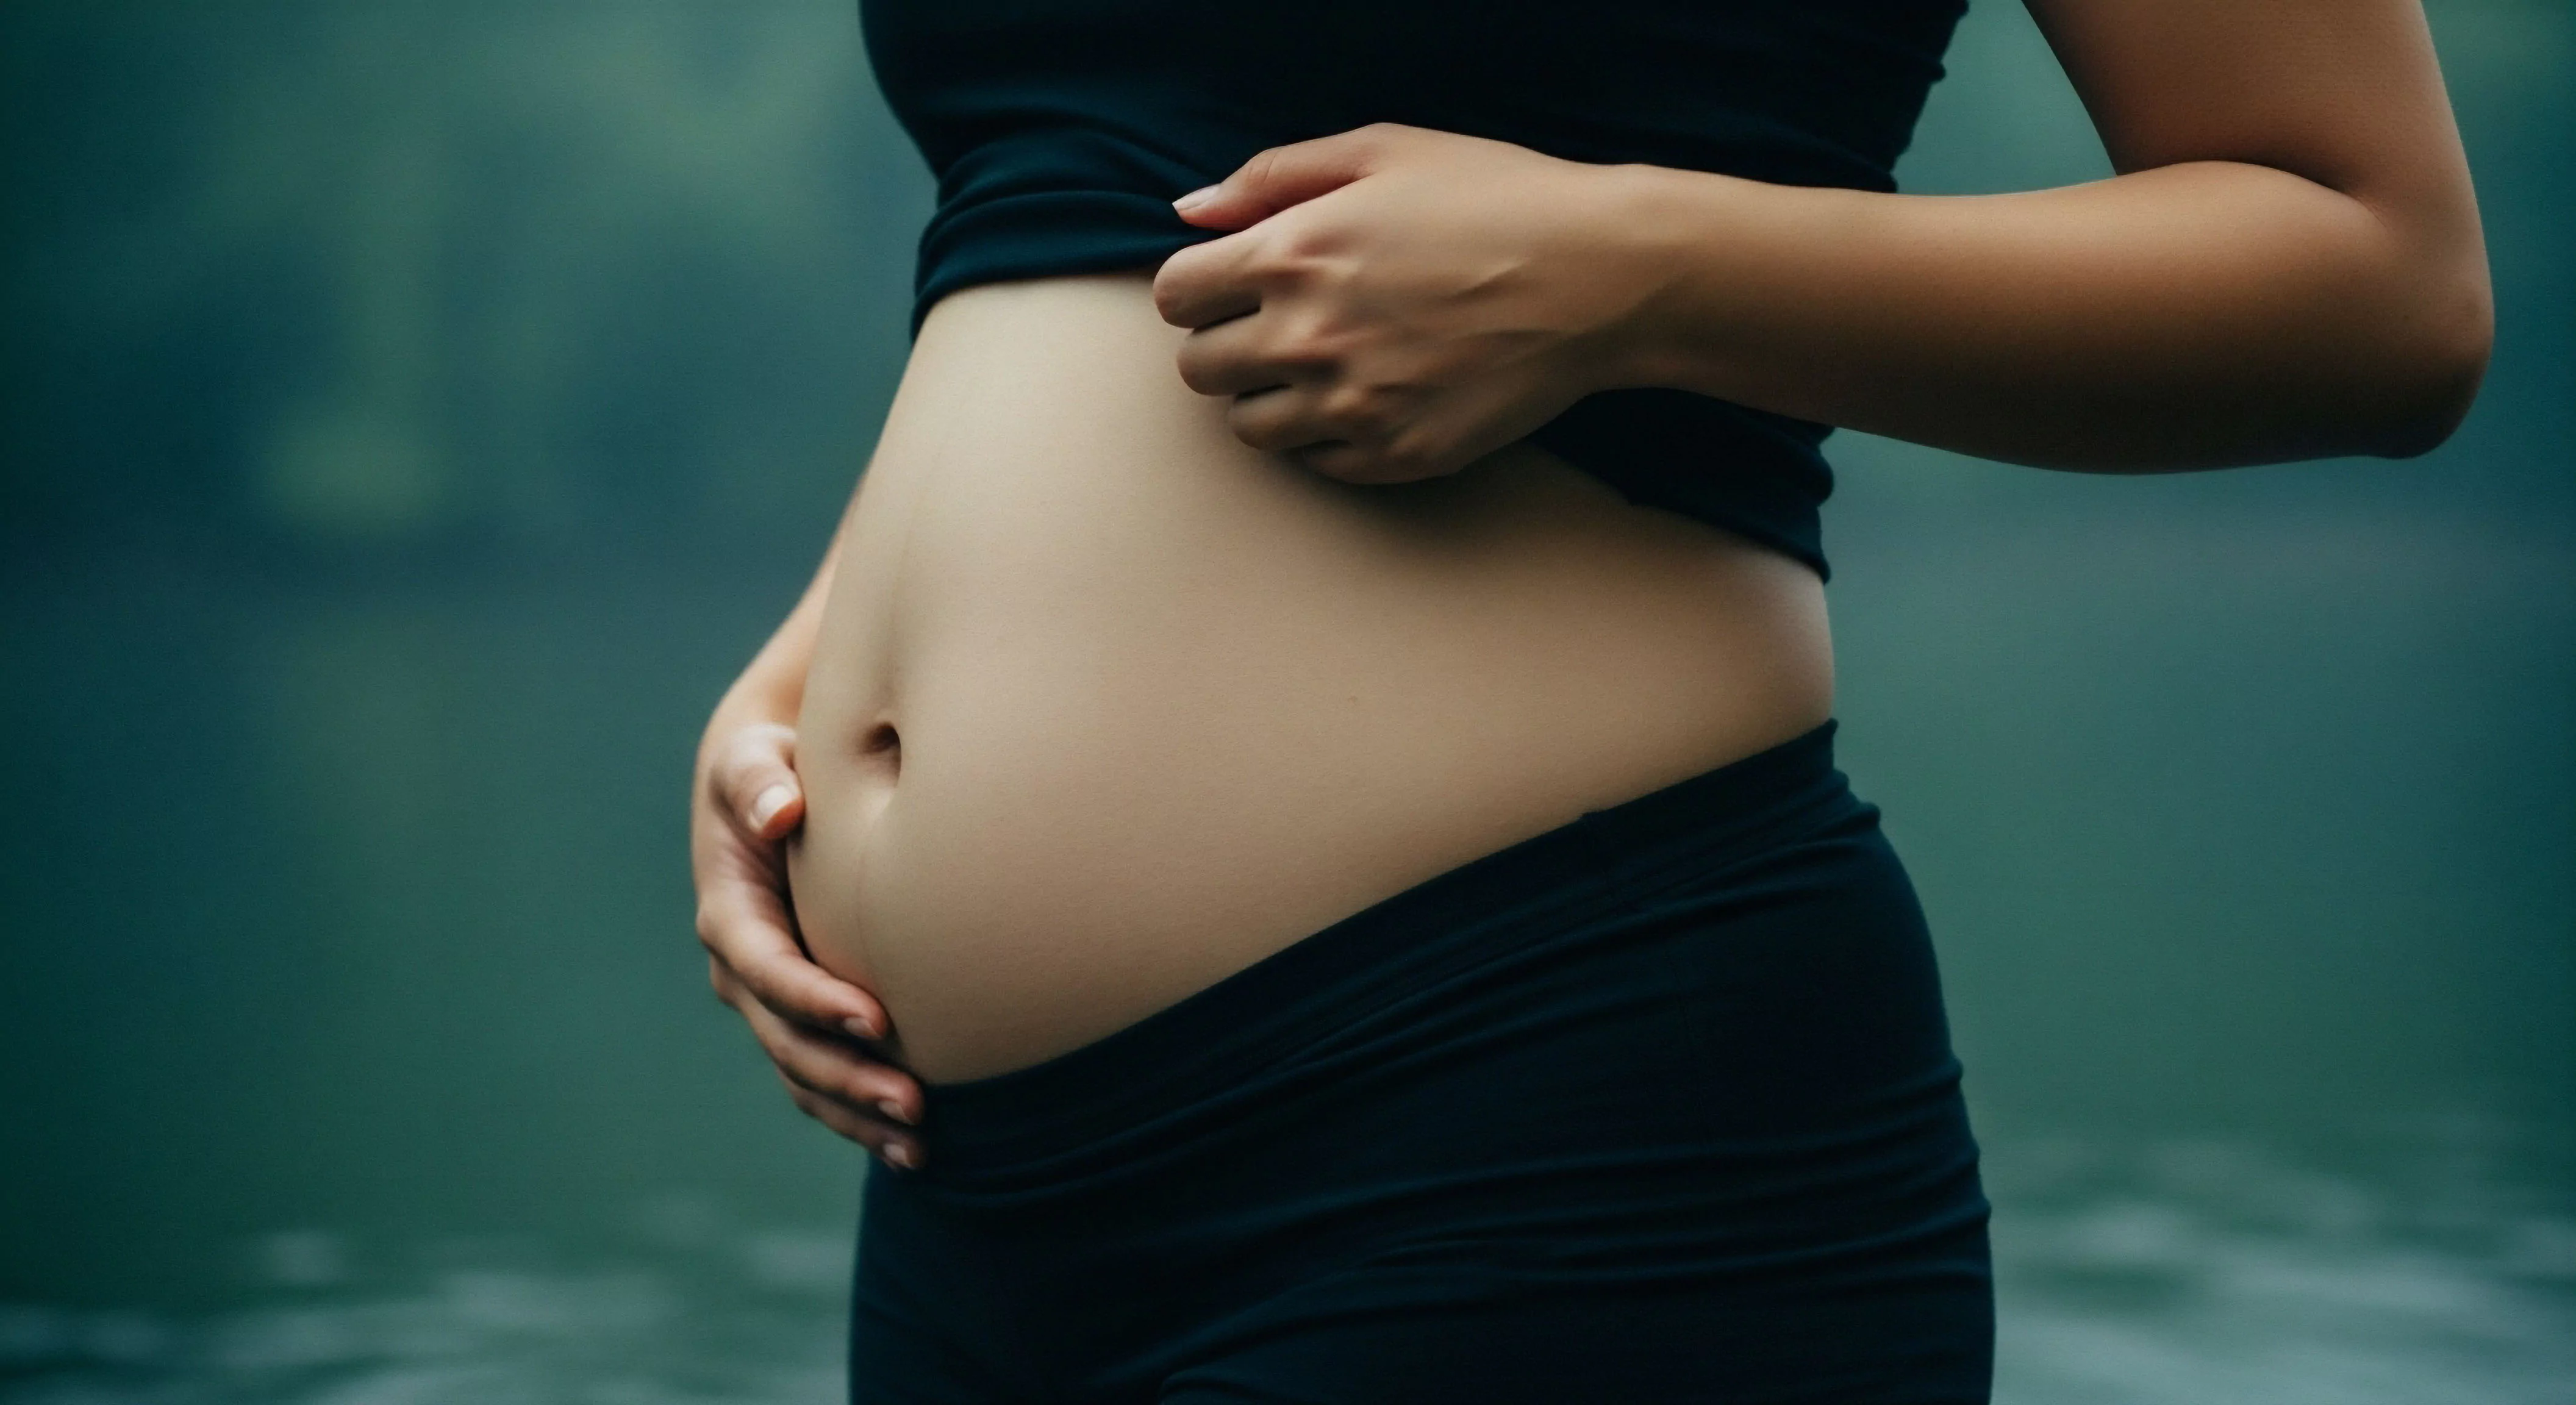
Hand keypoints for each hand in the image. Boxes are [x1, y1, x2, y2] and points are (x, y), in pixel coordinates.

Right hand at [693, 716, 924, 1168]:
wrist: (767, 790)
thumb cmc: (766, 767)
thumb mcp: (750, 760)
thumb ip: (758, 781)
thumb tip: (780, 811)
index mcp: (730, 915)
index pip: (770, 969)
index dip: (816, 999)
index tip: (876, 1018)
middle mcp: (744, 971)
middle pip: (789, 1042)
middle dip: (848, 1077)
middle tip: (914, 1103)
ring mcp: (771, 1002)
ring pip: (806, 1075)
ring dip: (856, 1115)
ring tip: (918, 1145)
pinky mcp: (802, 1016)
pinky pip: (824, 1078)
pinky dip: (859, 1116)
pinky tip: (912, 1149)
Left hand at [1154, 123, 1658, 484]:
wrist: (1599, 278)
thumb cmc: (1495, 199)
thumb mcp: (1383, 152)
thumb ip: (1271, 178)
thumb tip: (1189, 213)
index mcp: (1292, 253)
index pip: (1175, 295)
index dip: (1198, 288)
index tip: (1232, 285)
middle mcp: (1307, 338)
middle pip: (1199, 370)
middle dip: (1226, 344)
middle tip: (1281, 326)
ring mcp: (1351, 406)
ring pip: (1248, 428)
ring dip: (1270, 397)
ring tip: (1327, 365)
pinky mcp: (1396, 454)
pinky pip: (1315, 464)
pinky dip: (1327, 436)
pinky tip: (1372, 395)